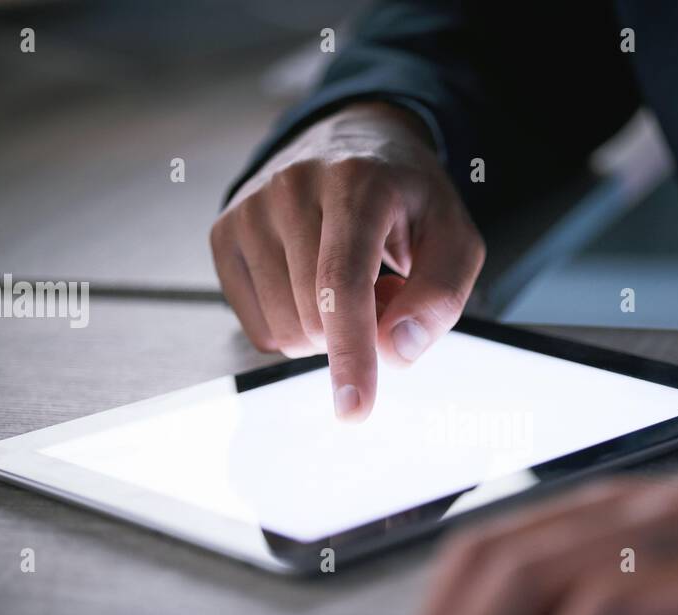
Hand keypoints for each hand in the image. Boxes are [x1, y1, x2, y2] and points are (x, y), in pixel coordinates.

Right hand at [210, 102, 484, 420]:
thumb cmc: (408, 201)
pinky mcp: (224, 233)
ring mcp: (249, 208)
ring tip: (346, 282)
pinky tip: (310, 287)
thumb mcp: (453, 238)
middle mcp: (292, 186)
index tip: (354, 409)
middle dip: (356, 332)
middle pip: (315, 318)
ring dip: (326, 333)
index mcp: (357, 182)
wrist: (351, 143)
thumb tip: (396, 350)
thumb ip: (441, 295)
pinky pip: (259, 329)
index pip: (342, 282)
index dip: (351, 352)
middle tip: (382, 289)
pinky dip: (295, 329)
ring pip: (284, 331)